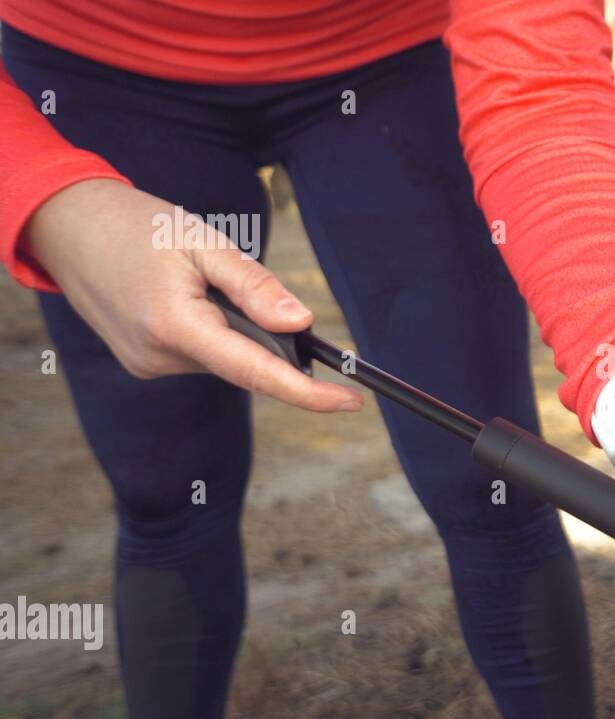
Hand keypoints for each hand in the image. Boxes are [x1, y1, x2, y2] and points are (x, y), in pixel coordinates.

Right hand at [22, 179, 362, 411]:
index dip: (309, 393)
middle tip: (233, 281)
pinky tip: (182, 296)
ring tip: (194, 279)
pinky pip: (201, 353)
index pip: (257, 372)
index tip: (351, 401)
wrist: (67, 227)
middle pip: (245, 362)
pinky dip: (210, 331)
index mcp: (176, 327)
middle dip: (261, 332)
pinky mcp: (145, 364)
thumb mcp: (203, 241)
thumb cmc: (137, 226)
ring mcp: (149, 366)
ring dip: (231, 327)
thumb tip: (301, 322)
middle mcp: (160, 358)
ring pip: (224, 358)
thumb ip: (254, 285)